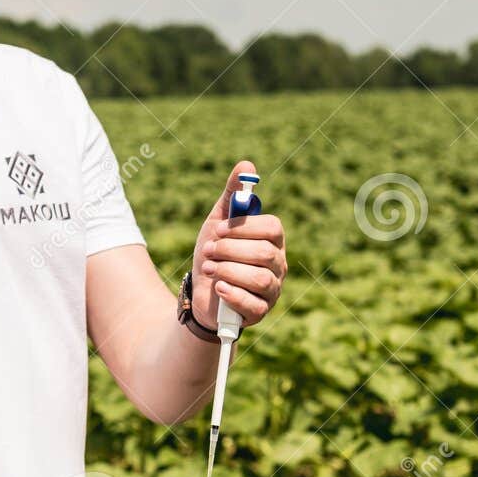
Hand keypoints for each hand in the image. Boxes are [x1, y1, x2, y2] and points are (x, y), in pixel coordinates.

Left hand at [190, 160, 286, 329]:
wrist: (200, 294)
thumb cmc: (214, 256)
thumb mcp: (217, 223)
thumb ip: (232, 196)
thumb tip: (246, 165)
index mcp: (271, 241)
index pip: (273, 228)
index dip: (244, 227)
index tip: (219, 229)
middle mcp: (278, 264)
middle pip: (264, 252)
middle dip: (230, 250)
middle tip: (209, 250)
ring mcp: (272, 290)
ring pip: (260, 278)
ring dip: (228, 271)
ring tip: (209, 269)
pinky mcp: (261, 312)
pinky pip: (253, 304)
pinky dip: (232, 294)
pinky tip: (218, 288)